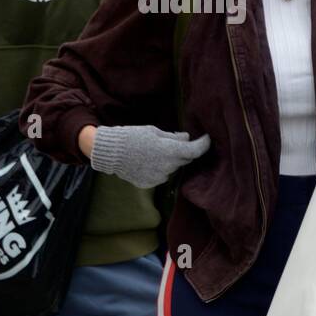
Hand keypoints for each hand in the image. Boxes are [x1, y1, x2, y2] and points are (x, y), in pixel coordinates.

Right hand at [88, 125, 210, 188]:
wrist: (108, 152)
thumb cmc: (131, 136)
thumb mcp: (154, 131)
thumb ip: (173, 137)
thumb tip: (187, 138)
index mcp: (170, 151)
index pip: (195, 151)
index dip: (204, 144)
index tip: (207, 138)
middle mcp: (167, 167)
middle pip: (185, 159)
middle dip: (183, 151)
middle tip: (172, 142)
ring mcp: (159, 177)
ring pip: (172, 168)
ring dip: (169, 160)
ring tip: (152, 152)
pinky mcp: (150, 183)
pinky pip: (161, 175)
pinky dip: (158, 168)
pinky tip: (145, 161)